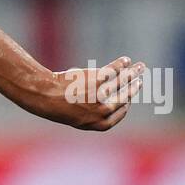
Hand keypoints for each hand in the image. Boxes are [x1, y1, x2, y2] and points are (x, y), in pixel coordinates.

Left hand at [32, 57, 146, 130]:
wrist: (45, 95)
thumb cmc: (57, 106)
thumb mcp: (77, 115)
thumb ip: (93, 113)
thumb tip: (110, 105)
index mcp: (97, 124)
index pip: (119, 114)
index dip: (125, 106)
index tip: (129, 100)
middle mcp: (102, 111)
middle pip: (125, 97)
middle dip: (134, 88)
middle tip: (140, 81)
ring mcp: (101, 95)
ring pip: (122, 82)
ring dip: (133, 73)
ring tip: (139, 67)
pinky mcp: (98, 80)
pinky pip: (114, 70)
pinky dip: (121, 64)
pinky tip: (125, 60)